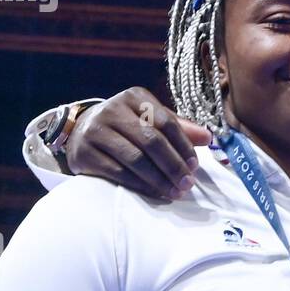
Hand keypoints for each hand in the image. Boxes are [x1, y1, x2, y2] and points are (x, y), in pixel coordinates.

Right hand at [64, 87, 209, 199]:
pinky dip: (140, 185)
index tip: (195, 166)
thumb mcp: (149, 120)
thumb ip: (178, 128)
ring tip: (175, 192)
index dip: (183, 146)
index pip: (166, 122)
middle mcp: (113, 109)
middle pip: (151, 140)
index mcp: (135, 97)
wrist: (80, 132)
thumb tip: (208, 138)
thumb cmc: (125, 127)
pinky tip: (155, 193)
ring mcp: (96, 130)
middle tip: (188, 183)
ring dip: (159, 179)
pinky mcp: (84, 153)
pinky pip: (118, 173)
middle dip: (173, 165)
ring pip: (135, 159)